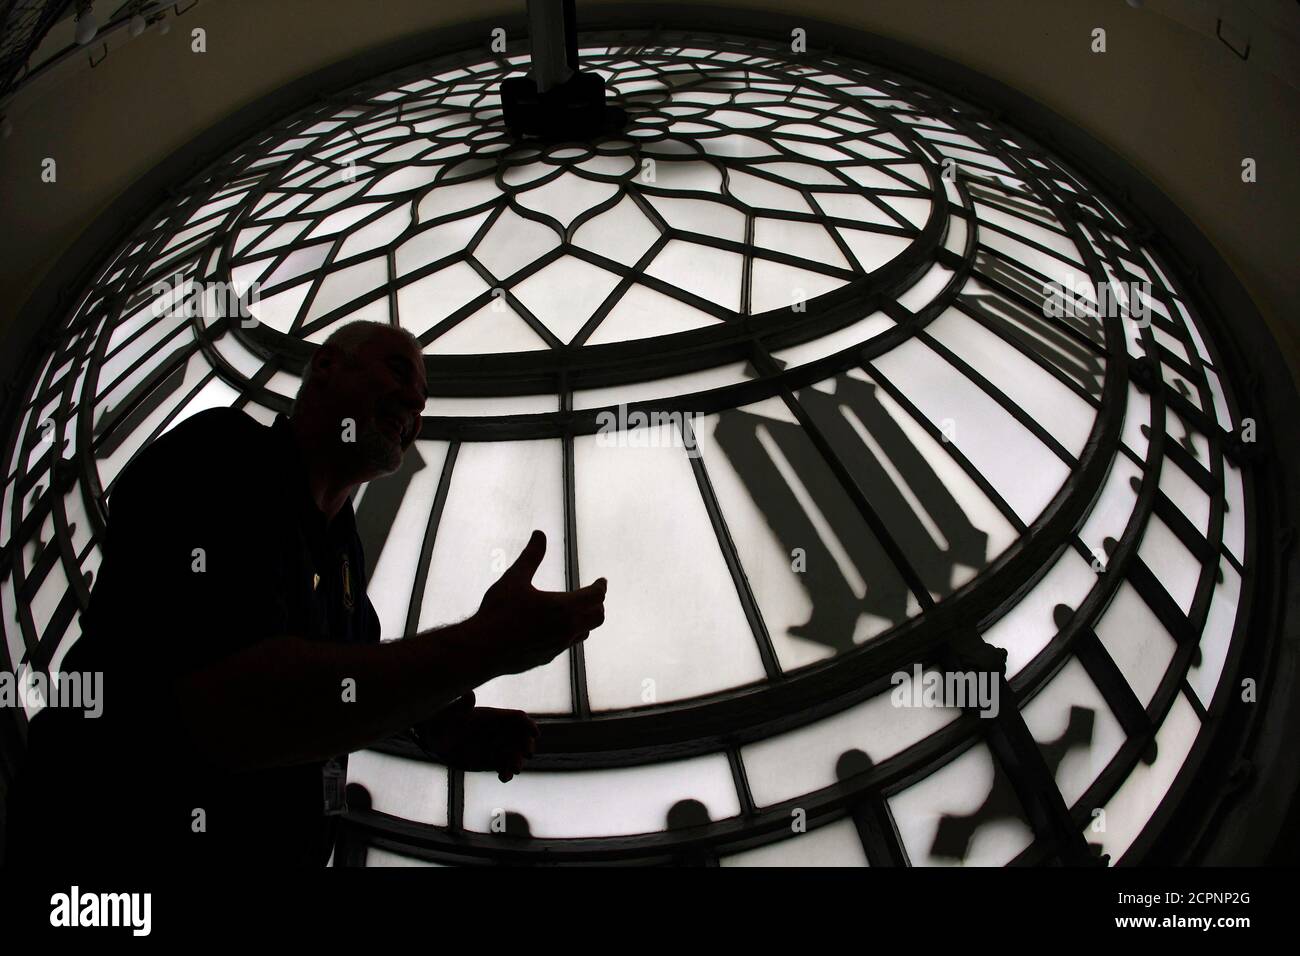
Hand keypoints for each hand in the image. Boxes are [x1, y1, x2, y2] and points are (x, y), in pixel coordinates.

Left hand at [416, 696, 539, 781]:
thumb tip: (469, 694)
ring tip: (514, 770)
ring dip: (517, 762)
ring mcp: (495, 747)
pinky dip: (507, 773)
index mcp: (493, 717)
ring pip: (514, 755)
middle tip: (526, 754)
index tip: (534, 734)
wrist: (433, 737)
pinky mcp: (490, 761)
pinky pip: (504, 768)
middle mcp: (498, 732)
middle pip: (521, 738)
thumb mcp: (450, 713)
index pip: (517, 719)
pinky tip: (503, 778)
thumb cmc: (442, 720)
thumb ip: (460, 706)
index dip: (528, 725)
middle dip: (526, 746)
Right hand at [474, 530, 605, 676]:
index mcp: (563, 608)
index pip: (595, 596)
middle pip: (597, 616)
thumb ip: (531, 556)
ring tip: (577, 611)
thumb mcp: (514, 578)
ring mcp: (558, 646)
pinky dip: (571, 633)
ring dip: (586, 620)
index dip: (600, 586)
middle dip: (598, 603)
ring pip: (584, 633)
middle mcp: (566, 629)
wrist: (481, 650)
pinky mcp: (547, 658)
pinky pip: (568, 644)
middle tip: (593, 594)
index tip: (601, 581)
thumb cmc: (498, 613)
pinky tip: (557, 629)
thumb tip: (540, 534)